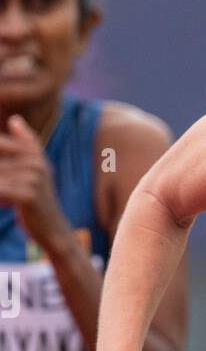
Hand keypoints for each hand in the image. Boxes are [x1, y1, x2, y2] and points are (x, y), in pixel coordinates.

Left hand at [0, 113, 72, 254]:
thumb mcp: (33, 172)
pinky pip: (1, 190)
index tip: (2, 173)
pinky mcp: (29, 195)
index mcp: (34, 156)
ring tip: (4, 197)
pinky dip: (0, 196)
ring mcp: (34, 178)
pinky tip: (2, 203)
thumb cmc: (37, 202)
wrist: (54, 231)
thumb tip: (14, 119)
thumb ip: (26, 145)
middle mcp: (36, 163)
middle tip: (2, 186)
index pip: (2, 145)